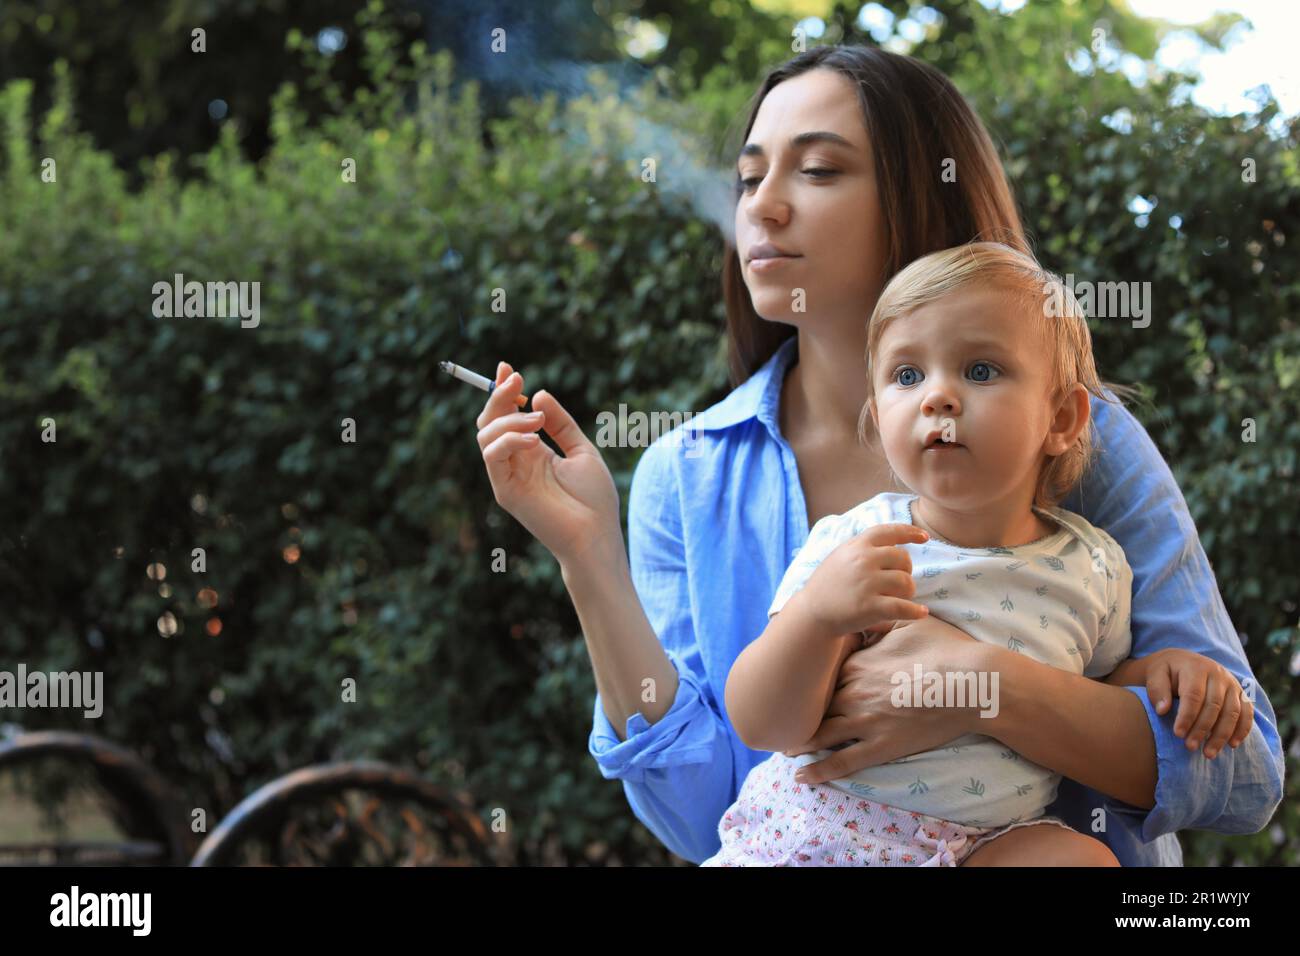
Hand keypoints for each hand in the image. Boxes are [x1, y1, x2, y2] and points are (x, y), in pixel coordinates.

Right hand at [475, 361, 620, 565]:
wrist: (596, 534)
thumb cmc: (594, 499)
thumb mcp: (581, 450)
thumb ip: (560, 423)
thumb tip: (537, 394)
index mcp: (532, 452)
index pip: (506, 416)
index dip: (503, 391)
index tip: (509, 369)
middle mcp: (516, 462)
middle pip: (490, 421)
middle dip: (499, 395)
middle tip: (517, 379)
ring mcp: (508, 476)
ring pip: (486, 435)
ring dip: (509, 418)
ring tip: (538, 421)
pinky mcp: (506, 491)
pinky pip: (493, 457)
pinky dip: (508, 440)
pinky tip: (533, 440)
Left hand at [781, 614, 984, 784]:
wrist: (970, 681)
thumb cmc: (945, 649)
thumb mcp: (909, 625)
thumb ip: (884, 624)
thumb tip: (874, 613)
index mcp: (857, 665)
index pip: (823, 676)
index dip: (811, 682)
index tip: (797, 684)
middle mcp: (853, 693)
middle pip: (818, 705)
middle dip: (800, 713)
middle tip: (782, 720)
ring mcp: (864, 722)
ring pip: (821, 734)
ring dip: (801, 742)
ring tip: (785, 748)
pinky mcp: (880, 747)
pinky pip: (841, 762)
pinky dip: (819, 771)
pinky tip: (801, 777)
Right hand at [796, 523, 930, 639]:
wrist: (812, 612)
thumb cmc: (829, 584)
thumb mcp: (841, 555)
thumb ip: (864, 547)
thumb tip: (896, 541)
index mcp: (857, 545)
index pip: (890, 531)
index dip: (910, 532)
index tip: (924, 537)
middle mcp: (863, 560)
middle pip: (903, 559)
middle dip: (906, 571)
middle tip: (899, 582)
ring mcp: (867, 583)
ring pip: (906, 583)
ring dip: (908, 592)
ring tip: (900, 598)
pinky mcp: (870, 607)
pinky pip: (903, 607)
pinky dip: (915, 611)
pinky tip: (921, 613)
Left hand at [1142, 649, 1254, 757]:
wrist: (1183, 661)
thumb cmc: (1167, 672)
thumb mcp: (1155, 674)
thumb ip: (1157, 690)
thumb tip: (1162, 710)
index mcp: (1196, 667)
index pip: (1194, 695)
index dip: (1187, 716)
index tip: (1178, 734)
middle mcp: (1218, 674)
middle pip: (1214, 705)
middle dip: (1202, 729)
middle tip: (1190, 747)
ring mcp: (1232, 683)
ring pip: (1232, 712)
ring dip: (1222, 735)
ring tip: (1208, 754)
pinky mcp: (1241, 693)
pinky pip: (1247, 713)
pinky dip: (1242, 730)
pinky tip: (1232, 745)